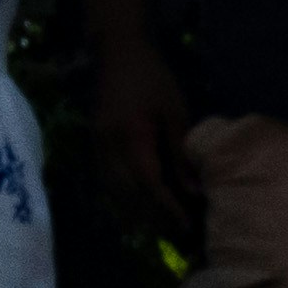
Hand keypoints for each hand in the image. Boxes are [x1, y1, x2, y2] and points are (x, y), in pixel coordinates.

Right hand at [97, 32, 200, 224]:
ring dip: (136, 213)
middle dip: (153, 218)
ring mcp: (96, 144)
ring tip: (162, 229)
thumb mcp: (174, 111)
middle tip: (178, 236)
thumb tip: (193, 191)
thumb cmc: (152, 77)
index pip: (148, 183)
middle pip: (128, 194)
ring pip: (113, 191)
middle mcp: (107, 145)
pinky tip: (139, 209)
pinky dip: (122, 199)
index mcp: (129, 135)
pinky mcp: (94, 143)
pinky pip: (106, 180)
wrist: (116, 51)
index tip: (186, 226)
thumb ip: (181, 152)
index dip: (167, 208)